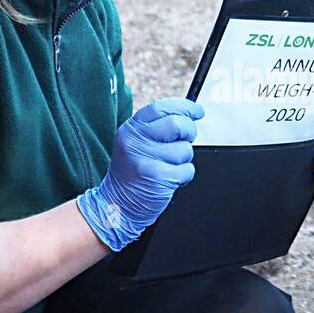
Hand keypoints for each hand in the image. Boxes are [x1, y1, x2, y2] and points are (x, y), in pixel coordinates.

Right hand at [76, 98, 201, 249]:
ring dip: (183, 160)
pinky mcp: (156, 177)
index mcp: (131, 129)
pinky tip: (170, 180)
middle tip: (185, 141)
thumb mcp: (136, 144)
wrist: (116, 205)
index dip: (184, 107)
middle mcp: (135, 141)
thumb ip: (156, 128)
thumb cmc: (134, 173)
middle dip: (189, 132)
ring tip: (168, 167)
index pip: (161, 107)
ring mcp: (145, 158)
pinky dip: (184, 176)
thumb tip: (189, 116)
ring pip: (185, 150)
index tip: (197, 111)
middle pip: (177, 124)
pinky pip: (187, 170)